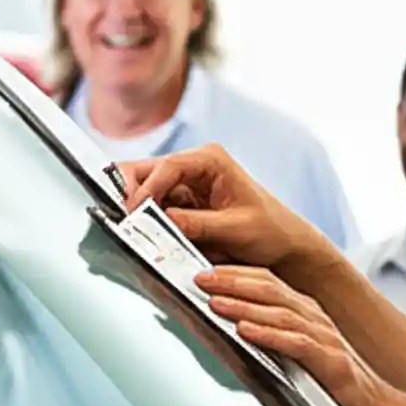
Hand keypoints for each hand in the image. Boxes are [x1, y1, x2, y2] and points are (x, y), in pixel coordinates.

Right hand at [117, 143, 329, 269]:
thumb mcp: (235, 228)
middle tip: (121, 220)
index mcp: (210, 160)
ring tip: (130, 232)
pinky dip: (146, 221)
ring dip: (136, 211)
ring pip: (145, 190)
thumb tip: (163, 219)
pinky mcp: (181, 204)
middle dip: (131, 194)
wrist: (284, 245)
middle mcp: (194, 166)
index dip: (146, 188)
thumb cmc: (270, 230)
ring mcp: (185, 184)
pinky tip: (143, 236)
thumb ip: (198, 224)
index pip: (168, 166)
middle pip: (147, 171)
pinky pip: (154, 209)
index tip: (132, 212)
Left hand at [195, 264, 405, 405]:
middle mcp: (317, 320)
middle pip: (272, 290)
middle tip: (200, 278)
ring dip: (245, 306)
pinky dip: (268, 336)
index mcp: (309, 314)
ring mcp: (326, 340)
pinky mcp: (331, 363)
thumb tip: (236, 329)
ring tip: (216, 302)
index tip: (205, 273)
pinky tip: (245, 331)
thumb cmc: (338, 388)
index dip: (237, 274)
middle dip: (234, 282)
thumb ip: (276, 339)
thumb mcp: (303, 356)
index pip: (269, 282)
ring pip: (281, 313)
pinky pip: (296, 344)